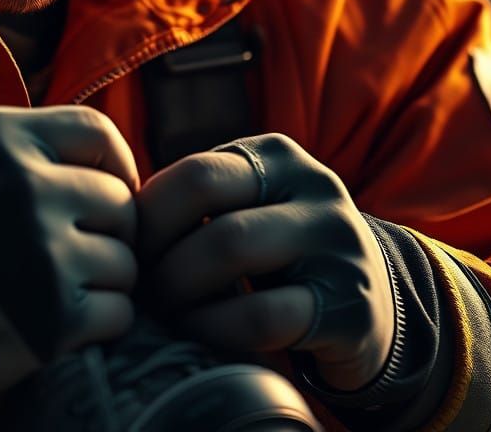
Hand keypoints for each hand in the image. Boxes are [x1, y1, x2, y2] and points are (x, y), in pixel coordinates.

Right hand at [0, 105, 139, 398]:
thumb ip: (28, 145)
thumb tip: (110, 162)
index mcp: (0, 138)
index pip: (96, 130)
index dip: (115, 161)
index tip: (108, 187)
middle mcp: (22, 186)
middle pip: (118, 199)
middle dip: (106, 228)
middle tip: (73, 248)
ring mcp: (40, 250)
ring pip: (124, 260)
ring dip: (102, 277)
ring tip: (57, 284)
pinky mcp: (53, 315)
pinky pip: (118, 310)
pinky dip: (100, 321)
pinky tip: (62, 318)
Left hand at [137, 133, 394, 390]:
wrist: (374, 304)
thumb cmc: (280, 252)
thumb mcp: (249, 205)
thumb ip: (197, 196)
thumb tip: (116, 215)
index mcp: (276, 155)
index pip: (193, 167)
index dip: (148, 211)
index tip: (127, 248)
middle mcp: (313, 184)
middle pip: (204, 190)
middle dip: (157, 241)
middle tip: (137, 281)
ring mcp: (337, 241)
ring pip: (229, 245)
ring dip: (178, 285)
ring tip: (162, 308)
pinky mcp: (349, 305)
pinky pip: (260, 315)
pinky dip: (214, 327)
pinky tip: (198, 333)